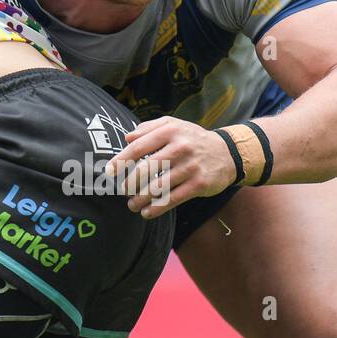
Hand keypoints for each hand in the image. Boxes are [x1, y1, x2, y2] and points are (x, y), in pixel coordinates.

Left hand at [105, 116, 237, 218]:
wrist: (227, 152)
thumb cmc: (191, 138)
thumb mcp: (172, 125)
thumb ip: (148, 128)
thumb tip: (126, 138)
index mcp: (170, 131)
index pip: (139, 147)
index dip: (121, 160)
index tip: (109, 171)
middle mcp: (180, 148)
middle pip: (147, 168)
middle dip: (130, 182)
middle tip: (122, 190)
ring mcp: (190, 167)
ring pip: (159, 186)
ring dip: (141, 198)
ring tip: (132, 204)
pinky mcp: (199, 184)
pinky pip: (173, 198)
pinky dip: (157, 208)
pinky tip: (147, 212)